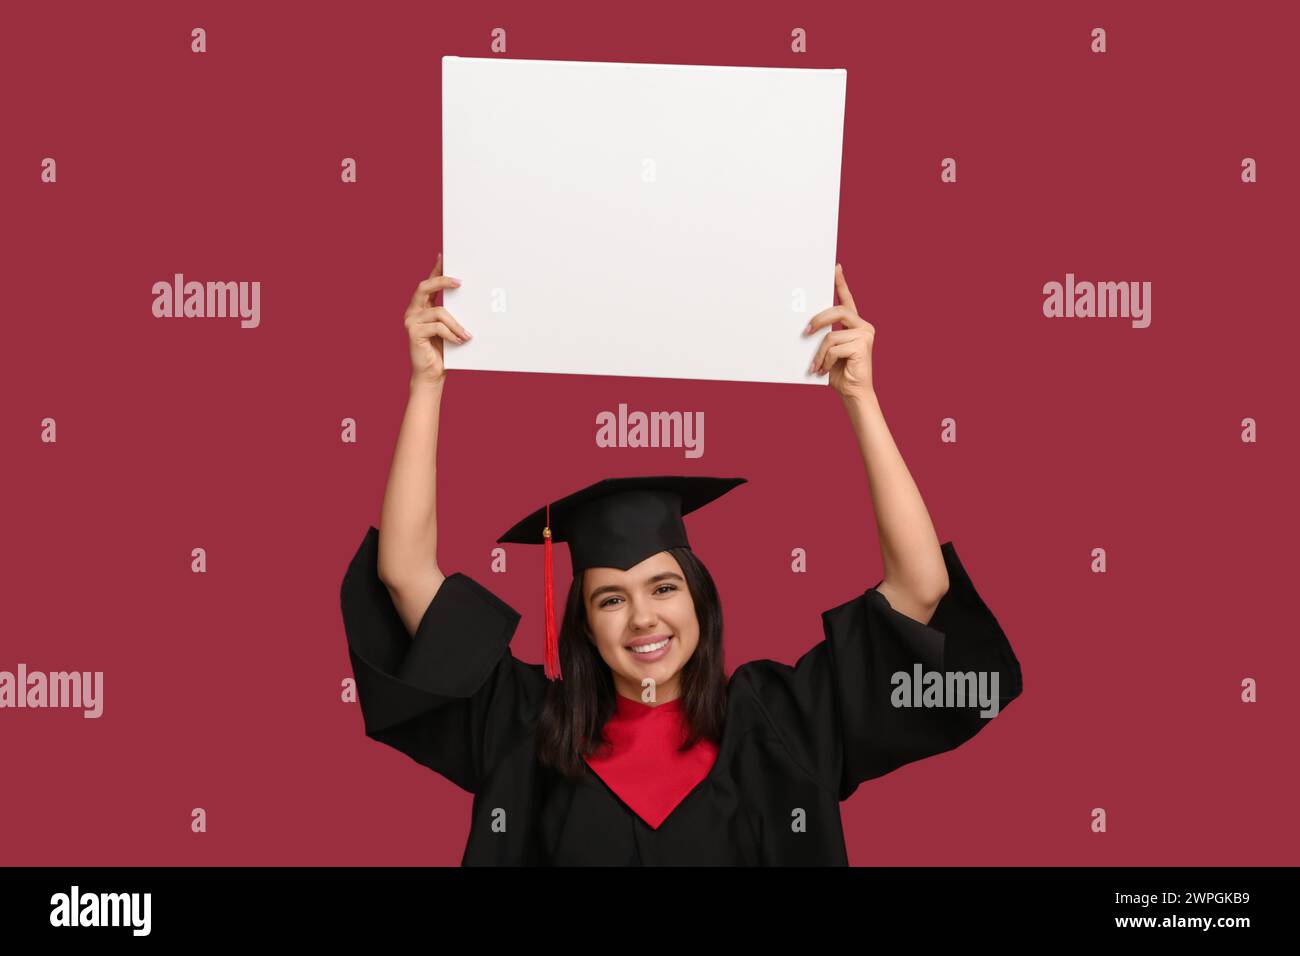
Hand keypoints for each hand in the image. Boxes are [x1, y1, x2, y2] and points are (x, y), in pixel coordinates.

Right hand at [405, 254, 471, 387]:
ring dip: (457, 323)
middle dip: (443, 281)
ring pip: (438, 311)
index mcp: (422, 307)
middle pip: (425, 287)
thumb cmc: (444, 352)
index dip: (436, 269)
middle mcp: (413, 311)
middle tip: (460, 282)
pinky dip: (452, 334)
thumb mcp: (451, 329)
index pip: (429, 283)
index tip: (445, 256)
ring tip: (467, 335)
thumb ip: (454, 315)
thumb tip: (470, 301)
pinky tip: (460, 341)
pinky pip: (437, 327)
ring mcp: (411, 321)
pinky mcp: (413, 333)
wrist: (432, 374)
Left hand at [803, 263, 873, 400]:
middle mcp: (863, 326)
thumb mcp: (827, 350)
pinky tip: (824, 371)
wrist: (853, 393)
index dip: (841, 283)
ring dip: (818, 354)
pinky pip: (834, 348)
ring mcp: (865, 335)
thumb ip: (823, 335)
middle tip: (804, 332)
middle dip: (818, 320)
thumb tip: (805, 326)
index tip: (835, 268)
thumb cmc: (839, 372)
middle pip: (837, 311)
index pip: (847, 299)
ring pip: (831, 335)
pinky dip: (825, 361)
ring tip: (816, 367)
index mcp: (855, 325)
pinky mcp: (863, 346)